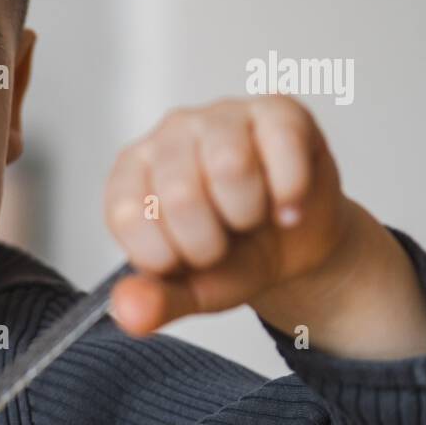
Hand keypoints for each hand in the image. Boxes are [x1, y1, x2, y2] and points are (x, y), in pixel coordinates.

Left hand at [103, 94, 355, 336]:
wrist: (298, 247)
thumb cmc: (235, 258)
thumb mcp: (192, 290)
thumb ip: (155, 303)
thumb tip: (128, 314)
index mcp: (130, 174)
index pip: (127, 215)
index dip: (167, 256)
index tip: (186, 260)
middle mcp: (168, 136)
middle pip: (180, 193)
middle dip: (211, 242)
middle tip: (225, 240)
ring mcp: (220, 116)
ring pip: (229, 164)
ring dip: (249, 212)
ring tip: (253, 217)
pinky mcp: (275, 110)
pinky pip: (282, 145)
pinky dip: (290, 193)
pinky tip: (287, 206)